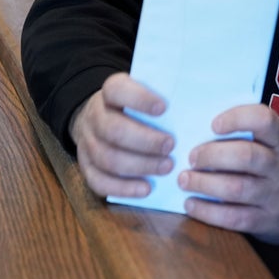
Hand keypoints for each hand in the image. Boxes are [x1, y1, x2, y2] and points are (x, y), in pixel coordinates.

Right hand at [70, 73, 173, 198]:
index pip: (117, 90)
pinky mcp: (86, 167)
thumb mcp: (143, 92)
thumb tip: (193, 103)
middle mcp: (94, 116)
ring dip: (140, 165)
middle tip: (171, 145)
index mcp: (109, 92)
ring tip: (167, 168)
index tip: (164, 108)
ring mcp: (86, 143)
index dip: (139, 99)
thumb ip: (161, 94)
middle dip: (145, 140)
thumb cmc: (133, 107)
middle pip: (114, 130)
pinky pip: (99, 181)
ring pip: (107, 158)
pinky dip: (123, 188)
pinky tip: (146, 189)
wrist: (99, 119)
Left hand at [179, 104, 278, 244]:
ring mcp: (273, 195)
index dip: (238, 119)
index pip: (265, 120)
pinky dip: (207, 211)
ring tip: (184, 180)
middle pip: (246, 156)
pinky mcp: (264, 221)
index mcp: (278, 142)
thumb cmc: (275, 167)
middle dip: (212, 155)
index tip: (214, 124)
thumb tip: (198, 129)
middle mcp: (278, 167)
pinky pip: (234, 218)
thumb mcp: (272, 146)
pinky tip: (190, 204)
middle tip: (191, 157)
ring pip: (237, 188)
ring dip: (204, 184)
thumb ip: (247, 137)